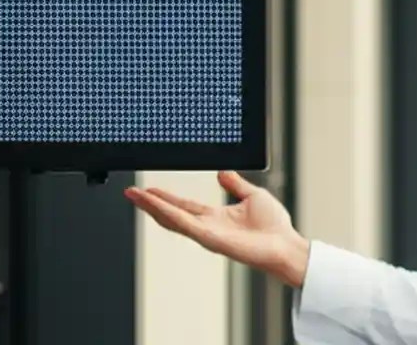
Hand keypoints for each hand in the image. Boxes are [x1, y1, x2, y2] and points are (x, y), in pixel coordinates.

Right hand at [124, 171, 310, 288]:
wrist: (286, 245)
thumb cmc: (274, 227)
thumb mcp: (253, 196)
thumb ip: (236, 185)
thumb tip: (223, 173)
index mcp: (216, 217)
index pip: (184, 206)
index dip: (165, 198)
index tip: (148, 190)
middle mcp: (207, 227)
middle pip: (172, 213)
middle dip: (150, 203)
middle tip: (131, 193)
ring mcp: (207, 234)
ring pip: (173, 219)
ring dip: (152, 207)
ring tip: (135, 196)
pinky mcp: (211, 239)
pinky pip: (185, 224)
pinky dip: (169, 214)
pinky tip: (155, 205)